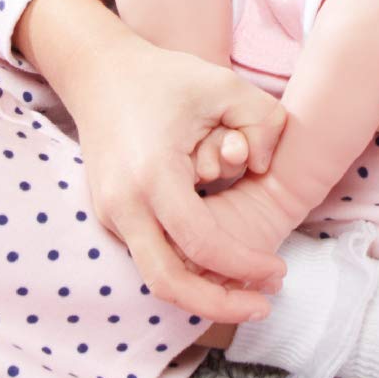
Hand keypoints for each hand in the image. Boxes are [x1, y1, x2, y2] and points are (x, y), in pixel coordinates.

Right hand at [67, 31, 289, 323]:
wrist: (99, 72)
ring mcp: (111, 213)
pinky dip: (182, 269)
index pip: (204, 243)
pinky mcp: (108, 215)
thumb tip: (262, 168)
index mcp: (154, 174)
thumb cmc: (164, 77)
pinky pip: (147, 256)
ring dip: (199, 294)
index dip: (245, 265)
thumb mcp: (224, 83)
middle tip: (261, 305)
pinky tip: (216, 262)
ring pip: (155, 277)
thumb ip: (262, 120)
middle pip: (170, 283)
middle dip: (219, 305)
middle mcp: (125, 203)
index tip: (278, 269)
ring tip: (244, 290)